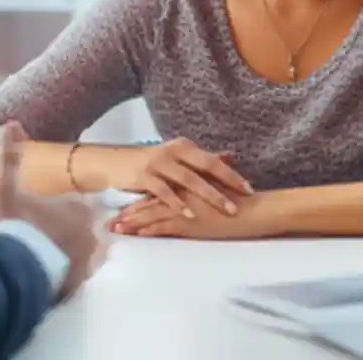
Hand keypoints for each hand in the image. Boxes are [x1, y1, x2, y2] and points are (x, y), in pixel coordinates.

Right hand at [0, 122, 107, 300]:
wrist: (15, 267)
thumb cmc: (13, 224)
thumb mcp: (4, 185)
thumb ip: (9, 156)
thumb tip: (11, 123)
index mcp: (78, 206)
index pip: (87, 201)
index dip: (73, 204)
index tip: (60, 209)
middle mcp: (91, 229)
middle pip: (93, 226)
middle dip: (79, 228)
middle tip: (55, 233)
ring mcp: (89, 257)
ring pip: (94, 250)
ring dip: (81, 250)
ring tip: (58, 254)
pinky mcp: (82, 280)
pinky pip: (85, 273)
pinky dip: (76, 272)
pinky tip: (60, 272)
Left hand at [108, 186, 274, 239]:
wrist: (253, 209)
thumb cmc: (239, 200)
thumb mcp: (216, 191)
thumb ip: (201, 189)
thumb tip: (191, 191)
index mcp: (186, 185)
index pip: (157, 192)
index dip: (138, 201)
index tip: (122, 207)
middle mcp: (181, 195)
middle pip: (148, 203)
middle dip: (128, 214)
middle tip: (111, 222)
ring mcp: (185, 209)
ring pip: (152, 215)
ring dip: (133, 223)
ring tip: (116, 230)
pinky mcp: (191, 223)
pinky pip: (166, 227)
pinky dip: (150, 230)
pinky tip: (138, 235)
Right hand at [115, 137, 253, 218]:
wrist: (113, 163)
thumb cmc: (149, 164)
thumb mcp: (176, 159)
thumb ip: (201, 160)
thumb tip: (230, 157)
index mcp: (184, 147)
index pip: (213, 161)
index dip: (232, 174)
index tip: (249, 189)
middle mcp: (174, 152)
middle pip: (205, 167)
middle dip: (225, 185)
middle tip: (242, 201)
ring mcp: (159, 163)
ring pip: (188, 180)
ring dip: (208, 195)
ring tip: (224, 209)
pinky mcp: (145, 176)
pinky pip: (165, 191)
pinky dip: (178, 203)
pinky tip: (190, 214)